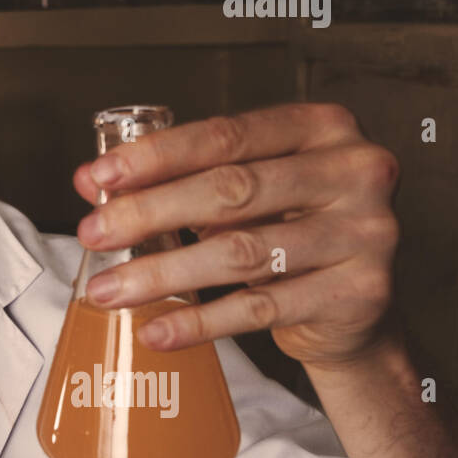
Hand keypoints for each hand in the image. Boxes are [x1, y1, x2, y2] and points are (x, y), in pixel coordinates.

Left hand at [71, 103, 399, 367]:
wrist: (354, 305)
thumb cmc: (288, 229)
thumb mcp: (243, 192)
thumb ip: (175, 179)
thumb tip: (91, 181)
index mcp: (322, 128)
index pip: (226, 135)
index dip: (156, 155)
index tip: (99, 176)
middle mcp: (354, 172)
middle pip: (231, 190)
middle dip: (149, 213)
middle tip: (93, 233)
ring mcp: (365, 234)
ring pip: (241, 252)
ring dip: (162, 273)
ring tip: (109, 289)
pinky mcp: (358, 293)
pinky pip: (260, 309)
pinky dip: (200, 321)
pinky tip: (157, 329)